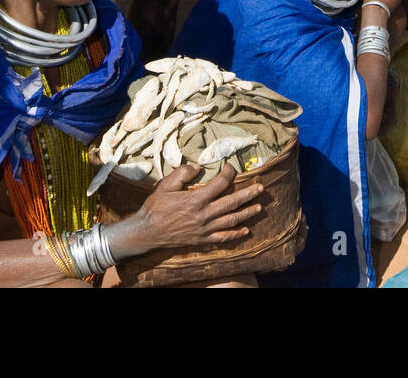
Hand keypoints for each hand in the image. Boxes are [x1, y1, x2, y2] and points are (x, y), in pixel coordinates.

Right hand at [126, 164, 263, 252]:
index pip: (220, 184)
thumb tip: (198, 166)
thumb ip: (182, 173)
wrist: (146, 232)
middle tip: (261, 188)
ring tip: (259, 207)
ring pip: (231, 220)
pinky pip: (222, 238)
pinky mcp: (202, 239)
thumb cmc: (155, 207)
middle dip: (248, 194)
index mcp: (196, 199)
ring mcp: (204, 229)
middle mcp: (204, 215)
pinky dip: (235, 234)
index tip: (231, 167)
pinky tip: (245, 231)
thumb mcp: (165, 185)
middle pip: (232, 202)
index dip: (229, 173)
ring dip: (247, 213)